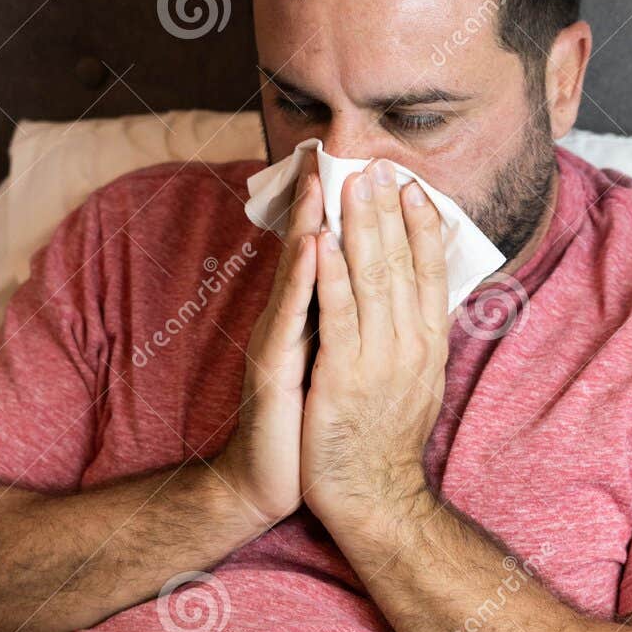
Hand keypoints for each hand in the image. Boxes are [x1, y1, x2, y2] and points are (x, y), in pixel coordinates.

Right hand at [214, 160, 320, 528]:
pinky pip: (291, 317)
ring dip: (307, 224)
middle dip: (321, 201)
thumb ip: (338, 323)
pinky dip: (302, 279)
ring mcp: (277, 342)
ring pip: (297, 274)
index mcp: (310, 320)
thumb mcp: (328, 363)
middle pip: (308, 251)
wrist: (266, 482)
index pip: (326, 254)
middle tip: (333, 149)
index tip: (353, 166)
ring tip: (320, 180)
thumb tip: (365, 288)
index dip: (338, 211)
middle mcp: (289, 322)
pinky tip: (312, 247)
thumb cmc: (303, 425)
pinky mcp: (272, 368)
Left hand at [302, 158, 448, 536]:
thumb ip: (421, 341)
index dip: (422, 229)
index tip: (413, 188)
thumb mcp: (416, 385)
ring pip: (370, 280)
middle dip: (386, 211)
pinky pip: (335, 315)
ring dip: (358, 227)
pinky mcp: (341, 376)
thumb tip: (428, 305)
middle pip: (400, 265)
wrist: (372, 500)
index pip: (430, 274)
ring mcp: (377, 360)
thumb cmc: (385, 443)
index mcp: (429, 346)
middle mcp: (410, 346)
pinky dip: (328, 275)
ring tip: (350, 183)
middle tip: (377, 164)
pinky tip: (319, 240)